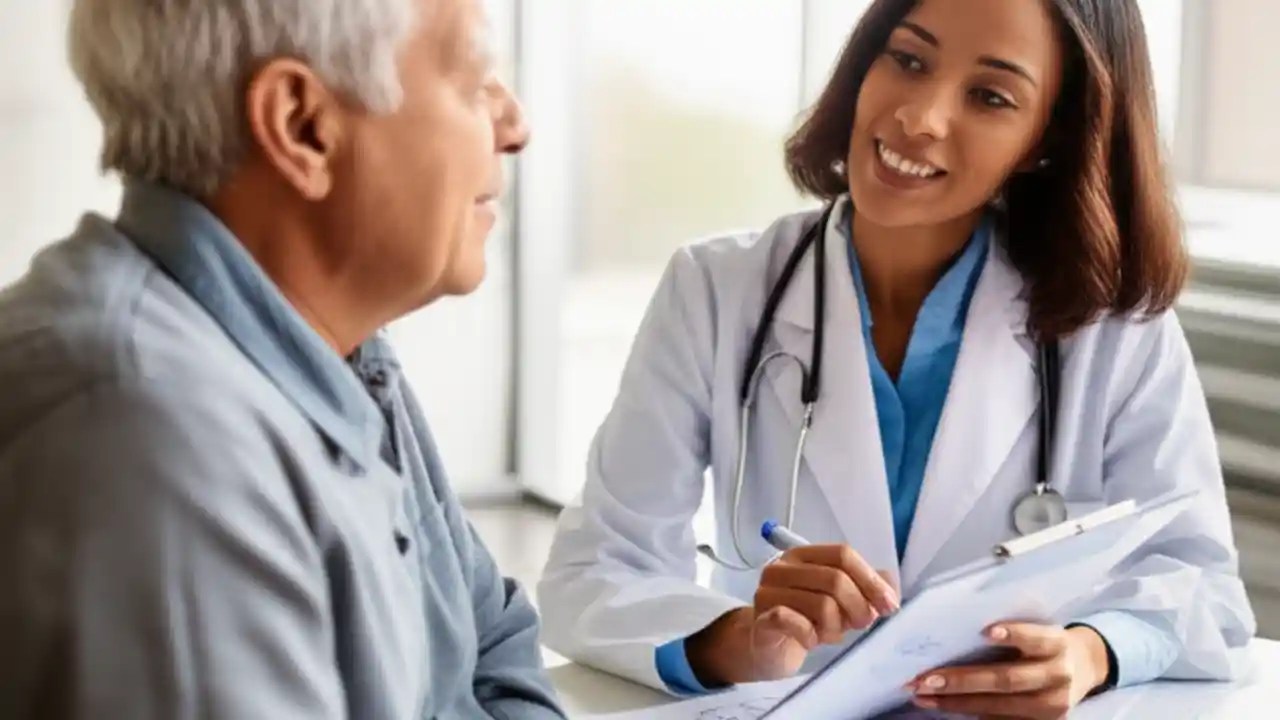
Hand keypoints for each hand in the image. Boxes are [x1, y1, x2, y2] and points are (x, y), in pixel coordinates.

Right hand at [687, 545, 898, 684]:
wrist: (768, 647)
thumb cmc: (806, 619)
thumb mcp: (840, 602)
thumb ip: (864, 588)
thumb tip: (890, 581)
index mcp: (803, 555)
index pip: (843, 554)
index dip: (871, 580)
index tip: (889, 605)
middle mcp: (782, 567)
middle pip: (835, 578)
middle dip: (859, 606)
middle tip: (863, 624)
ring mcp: (768, 591)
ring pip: (822, 605)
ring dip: (835, 627)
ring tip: (829, 634)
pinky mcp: (761, 618)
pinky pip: (798, 624)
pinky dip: (812, 636)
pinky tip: (811, 641)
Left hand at [906, 623, 1111, 718]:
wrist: (1082, 667)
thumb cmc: (1044, 641)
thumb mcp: (1038, 628)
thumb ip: (1011, 629)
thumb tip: (954, 633)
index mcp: (1057, 643)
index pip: (1036, 638)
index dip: (1014, 635)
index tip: (984, 631)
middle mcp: (1058, 675)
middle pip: (1007, 679)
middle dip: (962, 681)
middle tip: (925, 679)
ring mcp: (1052, 706)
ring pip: (1000, 706)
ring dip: (957, 702)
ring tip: (924, 695)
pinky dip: (971, 714)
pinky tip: (943, 707)